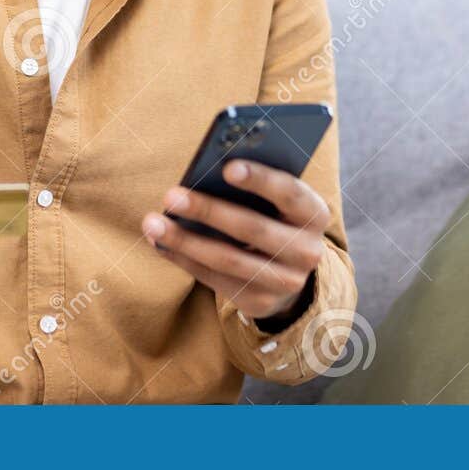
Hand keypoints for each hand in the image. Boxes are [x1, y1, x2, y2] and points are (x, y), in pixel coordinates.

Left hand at [141, 160, 328, 320]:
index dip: (260, 179)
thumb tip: (207, 170)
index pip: (290, 193)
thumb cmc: (274, 217)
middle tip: (171, 195)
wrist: (290, 271)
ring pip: (228, 260)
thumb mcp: (277, 201)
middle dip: (208, 210)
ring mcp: (285, 282)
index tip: (226, 166)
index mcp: (315, 214)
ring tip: (153, 223)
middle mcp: (307, 251)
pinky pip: (215, 280)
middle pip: (252, 229)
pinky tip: (160, 243)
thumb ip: (255, 186)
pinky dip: (184, 259)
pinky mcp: (260, 303)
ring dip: (185, 240)